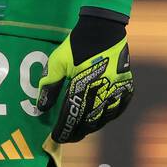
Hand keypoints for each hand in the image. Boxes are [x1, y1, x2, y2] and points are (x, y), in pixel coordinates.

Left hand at [34, 9, 132, 142]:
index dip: (64, 129)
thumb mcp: (58, 62)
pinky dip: (107, 117)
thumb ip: (50, 86)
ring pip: (104, 118)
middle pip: (89, 121)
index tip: (56, 137)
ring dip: (91, 127)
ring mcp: (117, 89)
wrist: (103, 29)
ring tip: (81, 131)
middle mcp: (102, 90)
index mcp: (83, 84)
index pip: (72, 115)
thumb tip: (41, 108)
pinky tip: (100, 120)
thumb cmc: (77, 45)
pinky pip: (118, 109)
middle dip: (77, 131)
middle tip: (67, 136)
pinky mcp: (126, 86)